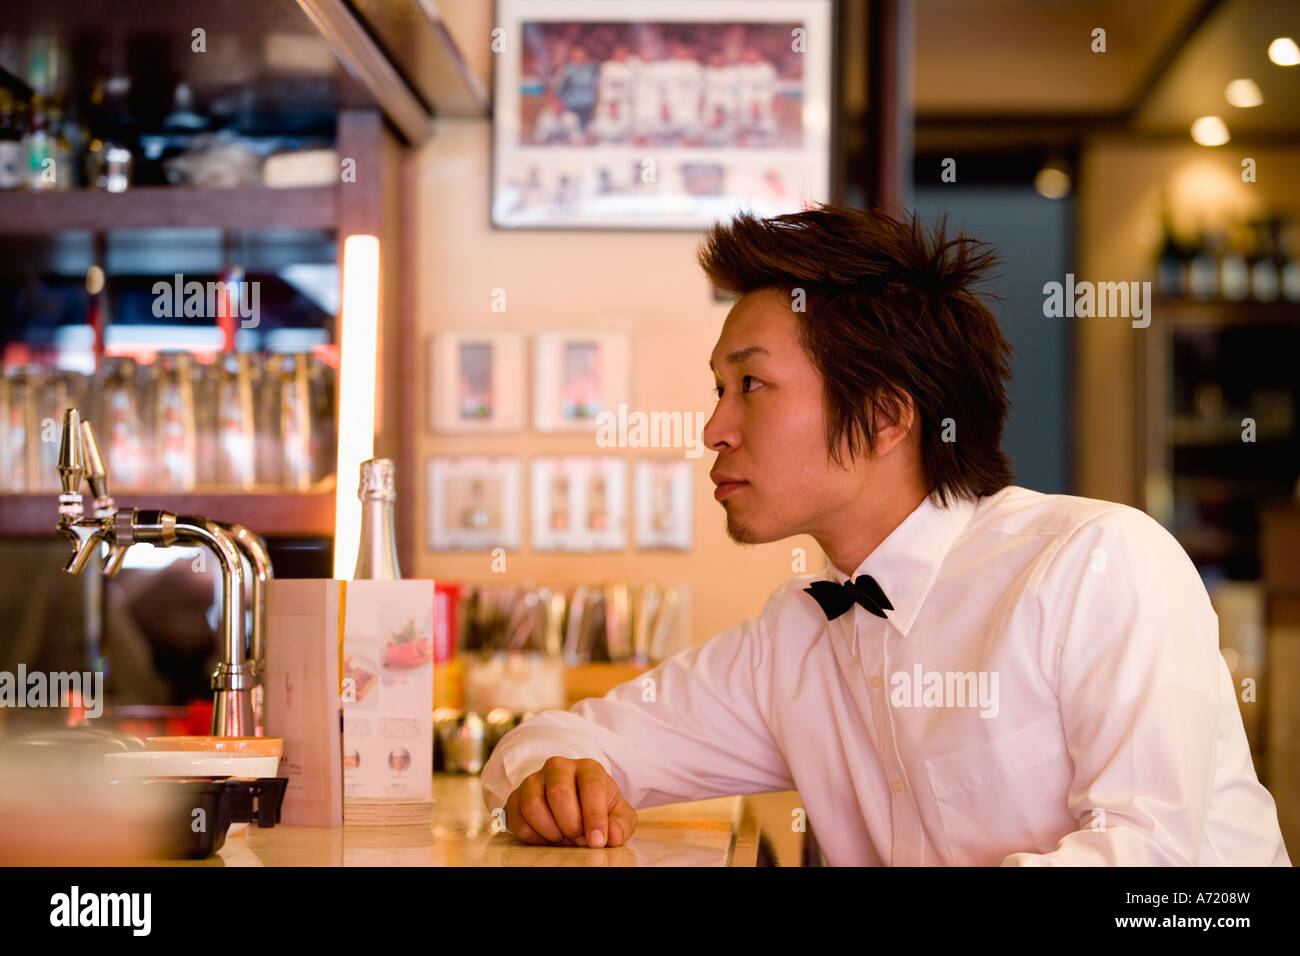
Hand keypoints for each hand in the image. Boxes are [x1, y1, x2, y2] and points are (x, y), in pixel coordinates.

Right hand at [503, 756, 637, 848]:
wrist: (573, 802)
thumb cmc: (598, 807)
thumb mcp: (618, 815)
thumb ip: (620, 825)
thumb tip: (611, 836)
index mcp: (587, 768)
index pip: (591, 786)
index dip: (594, 816)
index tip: (597, 841)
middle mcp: (558, 767)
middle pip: (558, 792)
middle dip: (570, 824)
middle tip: (578, 839)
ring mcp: (534, 780)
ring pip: (532, 805)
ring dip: (550, 831)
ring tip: (564, 838)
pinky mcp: (516, 797)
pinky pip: (518, 820)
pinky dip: (534, 837)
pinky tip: (548, 838)